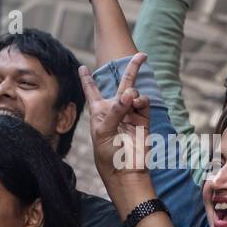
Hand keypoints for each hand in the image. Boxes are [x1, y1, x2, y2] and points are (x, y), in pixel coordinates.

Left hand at [78, 52, 149, 180]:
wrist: (126, 171)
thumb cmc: (108, 154)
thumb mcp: (103, 131)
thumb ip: (115, 110)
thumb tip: (131, 93)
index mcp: (99, 112)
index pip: (92, 91)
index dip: (87, 79)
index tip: (82, 67)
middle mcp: (115, 110)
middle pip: (122, 84)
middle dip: (132, 69)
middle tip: (141, 55)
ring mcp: (131, 114)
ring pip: (134, 92)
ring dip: (132, 91)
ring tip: (131, 98)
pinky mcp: (143, 120)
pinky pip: (144, 102)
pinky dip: (141, 100)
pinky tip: (137, 103)